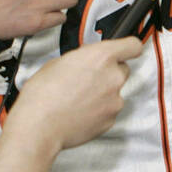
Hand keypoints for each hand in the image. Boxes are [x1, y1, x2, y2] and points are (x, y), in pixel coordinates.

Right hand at [2, 36, 143, 154]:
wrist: (39, 125)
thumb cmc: (42, 94)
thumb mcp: (58, 62)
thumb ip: (82, 58)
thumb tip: (87, 60)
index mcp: (102, 57)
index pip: (133, 46)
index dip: (128, 48)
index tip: (125, 50)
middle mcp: (113, 77)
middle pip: (123, 69)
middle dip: (109, 72)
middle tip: (89, 77)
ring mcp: (115, 100)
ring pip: (115, 91)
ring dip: (102, 92)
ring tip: (78, 98)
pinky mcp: (111, 119)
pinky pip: (109, 109)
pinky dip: (99, 110)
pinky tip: (80, 111)